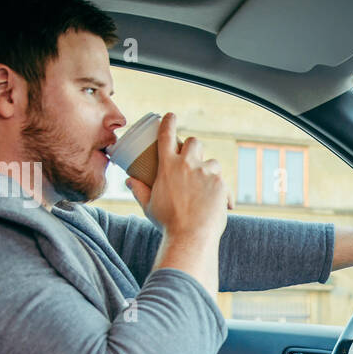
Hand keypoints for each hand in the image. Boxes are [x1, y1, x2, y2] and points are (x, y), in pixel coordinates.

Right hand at [124, 112, 232, 240]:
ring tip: (206, 189)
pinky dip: (223, 193)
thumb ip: (139, 190)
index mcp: (167, 166)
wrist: (190, 237)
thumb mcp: (149, 206)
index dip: (169, 122)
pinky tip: (222, 205)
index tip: (171, 116)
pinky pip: (224, 182)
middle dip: (194, 147)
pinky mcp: (221, 184)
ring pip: (212, 162)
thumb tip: (128, 181)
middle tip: (193, 160)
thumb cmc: (168, 223)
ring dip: (210, 171)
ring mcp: (206, 173)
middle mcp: (188, 164)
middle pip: (194, 142)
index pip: (166, 135)